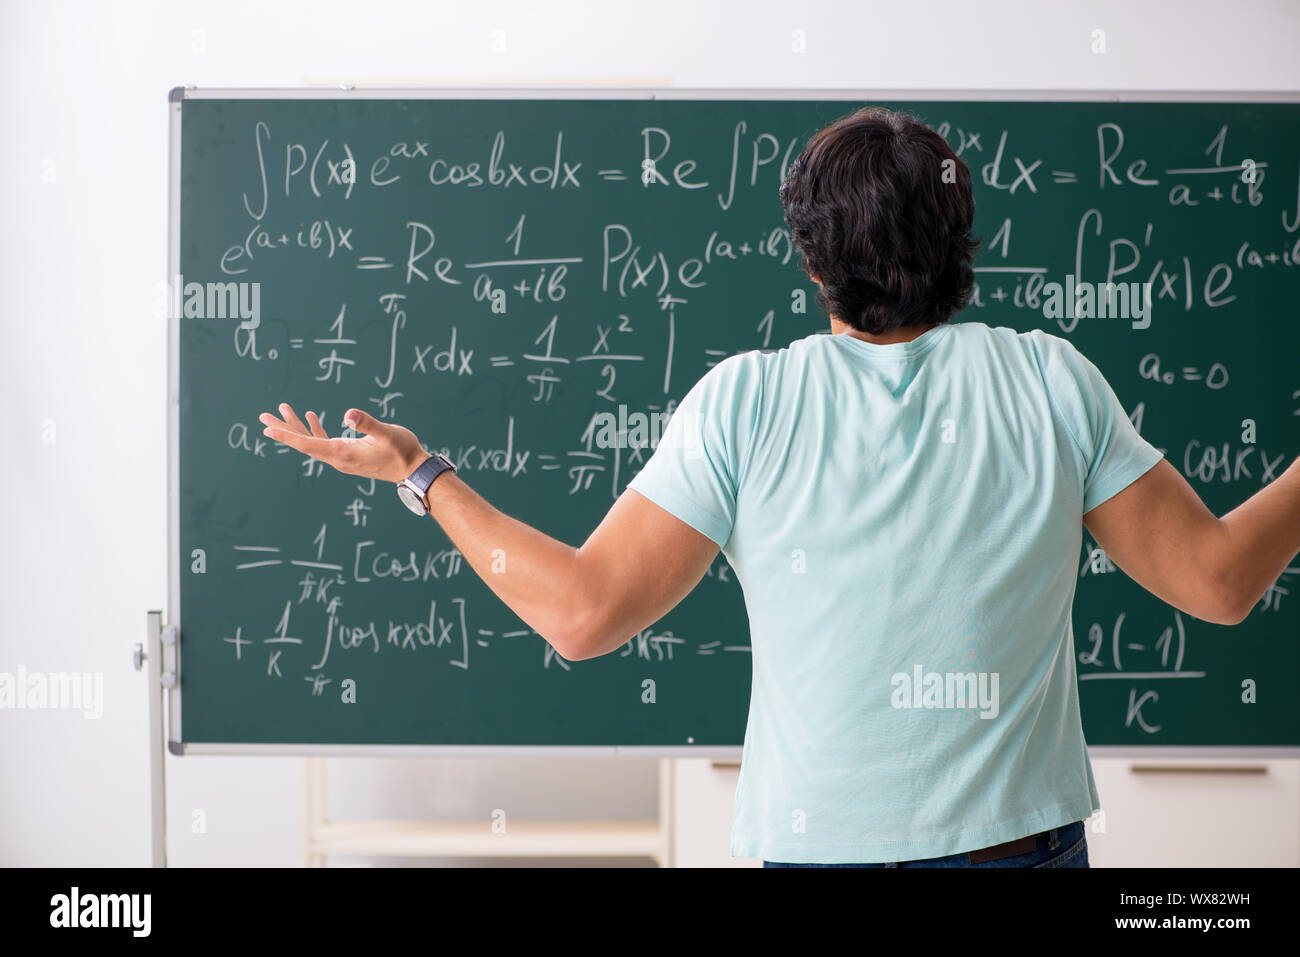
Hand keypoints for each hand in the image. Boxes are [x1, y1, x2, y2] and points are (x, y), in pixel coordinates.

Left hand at [259, 403, 428, 483]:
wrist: (414, 470)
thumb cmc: (403, 451)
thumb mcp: (388, 434)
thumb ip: (368, 424)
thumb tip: (348, 414)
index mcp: (342, 453)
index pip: (308, 444)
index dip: (287, 436)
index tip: (267, 429)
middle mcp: (338, 458)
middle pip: (304, 443)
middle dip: (284, 429)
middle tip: (263, 417)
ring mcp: (342, 457)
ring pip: (312, 442)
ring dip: (297, 427)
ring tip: (281, 411)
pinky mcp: (348, 454)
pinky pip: (325, 442)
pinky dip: (315, 429)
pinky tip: (312, 417)